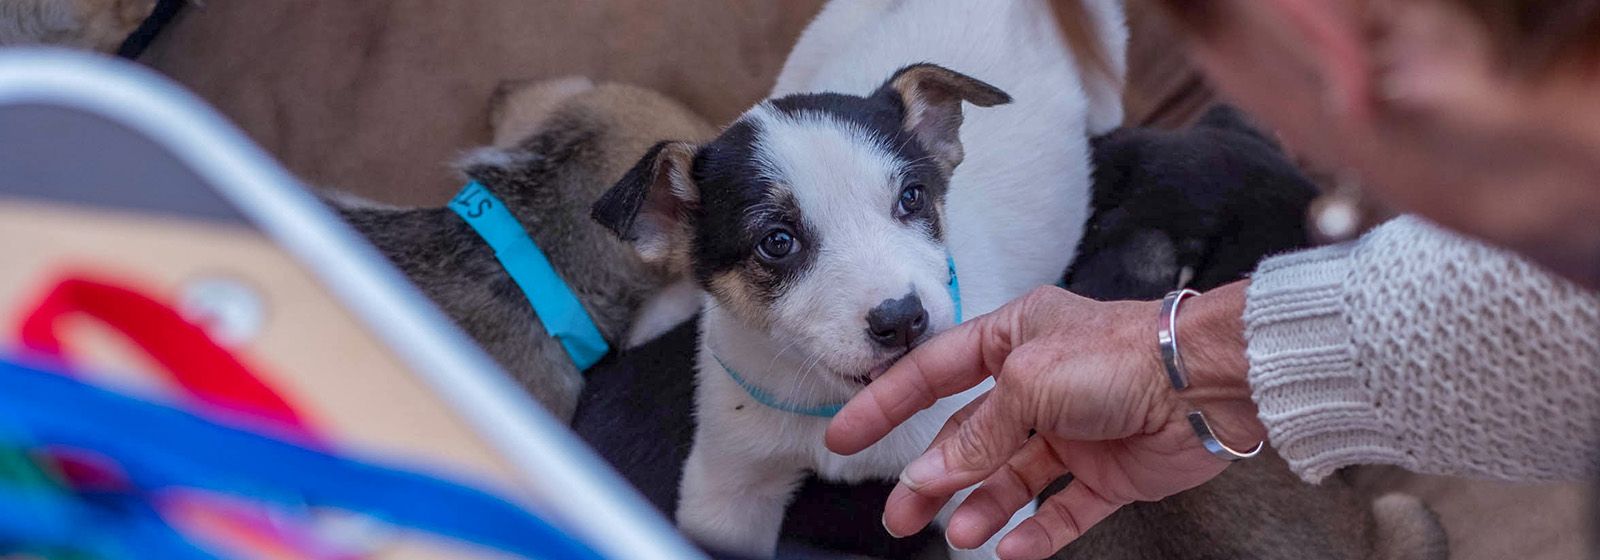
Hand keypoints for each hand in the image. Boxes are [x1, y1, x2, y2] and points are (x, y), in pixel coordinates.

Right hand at [825, 283, 1266, 558]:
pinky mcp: (1108, 471)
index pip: (932, 372)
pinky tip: (1010, 549)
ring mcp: (1073, 429)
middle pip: (967, 437)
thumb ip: (978, 434)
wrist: (1209, 384)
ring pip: (1010, 478)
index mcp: (1014, 338)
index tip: (844, 433)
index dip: (885, 403)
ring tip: (956, 532)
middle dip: (930, 476)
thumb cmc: (1123, 355)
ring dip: (979, 507)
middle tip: (899, 513)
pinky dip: (1035, 532)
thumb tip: (931, 472)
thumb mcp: (1028, 383)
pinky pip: (1061, 509)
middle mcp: (1038, 383)